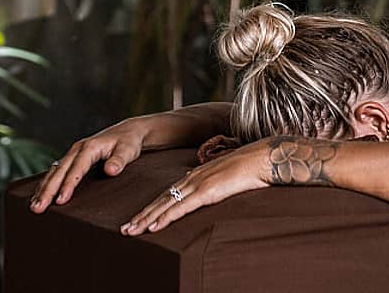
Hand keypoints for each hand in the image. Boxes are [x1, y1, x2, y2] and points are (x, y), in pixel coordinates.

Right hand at [30, 117, 149, 212]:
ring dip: (43, 188)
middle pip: (59, 171)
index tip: (60, 201)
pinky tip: (39, 196)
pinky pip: (56, 172)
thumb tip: (111, 170)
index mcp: (90, 147)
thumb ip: (120, 160)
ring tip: (34, 206)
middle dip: (47, 190)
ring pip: (54, 172)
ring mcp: (73, 154)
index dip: (68, 185)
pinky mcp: (73, 159)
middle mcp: (78, 149)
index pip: (76, 168)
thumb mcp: (129, 149)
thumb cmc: (129, 142)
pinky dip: (47, 184)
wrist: (129, 131)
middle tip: (38, 208)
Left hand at [120, 137, 270, 234]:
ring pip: (166, 204)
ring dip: (147, 219)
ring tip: (132, 231)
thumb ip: (217, 185)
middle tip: (125, 228)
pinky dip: (165, 218)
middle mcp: (194, 179)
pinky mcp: (207, 191)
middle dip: (142, 215)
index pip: (169, 193)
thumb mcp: (228, 177)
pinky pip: (181, 207)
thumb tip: (214, 193)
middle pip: (161, 199)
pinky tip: (154, 227)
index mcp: (198, 175)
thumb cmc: (251, 167)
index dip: (152, 207)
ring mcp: (199, 184)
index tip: (139, 218)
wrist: (263, 158)